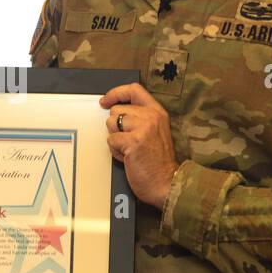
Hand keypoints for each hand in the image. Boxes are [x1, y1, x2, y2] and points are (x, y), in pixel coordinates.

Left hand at [100, 82, 178, 208]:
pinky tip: (127, 157)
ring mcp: (142, 128)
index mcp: (157, 112)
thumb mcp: (155, 131)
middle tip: (128, 141)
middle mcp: (151, 117)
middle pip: (117, 110)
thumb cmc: (158, 162)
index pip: (134, 90)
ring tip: (128, 149)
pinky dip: (115, 151)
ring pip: (111, 124)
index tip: (105, 101)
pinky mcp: (133, 142)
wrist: (167, 182)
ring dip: (115, 139)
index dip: (115, 93)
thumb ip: (140, 118)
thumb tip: (115, 111)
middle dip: (115, 127)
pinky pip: (111, 140)